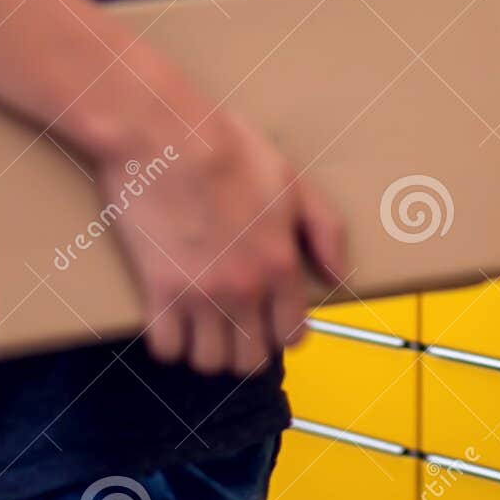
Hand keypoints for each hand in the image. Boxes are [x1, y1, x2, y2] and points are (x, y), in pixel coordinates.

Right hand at [97, 108, 345, 375]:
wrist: (165, 136)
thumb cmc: (231, 151)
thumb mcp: (295, 183)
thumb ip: (327, 232)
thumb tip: (340, 278)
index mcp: (281, 265)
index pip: (292, 335)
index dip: (284, 334)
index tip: (271, 324)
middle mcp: (245, 290)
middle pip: (251, 360)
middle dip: (247, 352)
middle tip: (236, 332)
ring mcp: (200, 295)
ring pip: (209, 362)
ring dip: (207, 352)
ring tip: (203, 330)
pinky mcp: (158, 291)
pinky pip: (166, 348)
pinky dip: (169, 344)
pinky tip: (171, 323)